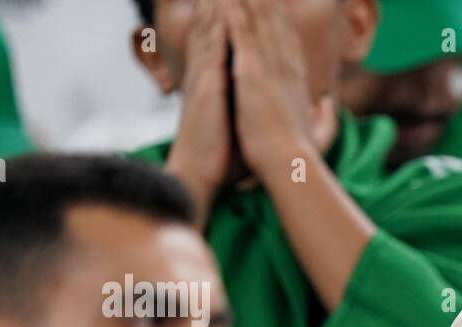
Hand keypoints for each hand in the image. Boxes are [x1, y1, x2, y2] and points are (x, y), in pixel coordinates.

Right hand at [164, 0, 231, 223]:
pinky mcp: (207, 84)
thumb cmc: (220, 155)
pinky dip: (217, 22)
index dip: (231, 13)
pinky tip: (223, 3)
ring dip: (216, 2)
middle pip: (214, 23)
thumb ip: (244, 105)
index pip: (223, 37)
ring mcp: (205, 75)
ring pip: (209, 26)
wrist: (200, 175)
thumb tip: (261, 103)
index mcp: (217, 79)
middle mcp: (208, 71)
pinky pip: (211, 45)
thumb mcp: (236, 121)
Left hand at [223, 0, 336, 184]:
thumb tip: (330, 104)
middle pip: (274, 16)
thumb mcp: (319, 130)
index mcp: (295, 76)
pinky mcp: (251, 70)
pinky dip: (232, 8)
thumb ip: (325, 114)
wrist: (289, 162)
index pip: (287, 35)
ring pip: (258, 16)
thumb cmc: (299, 153)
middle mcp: (285, 63)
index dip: (279, 12)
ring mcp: (269, 64)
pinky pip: (239, 29)